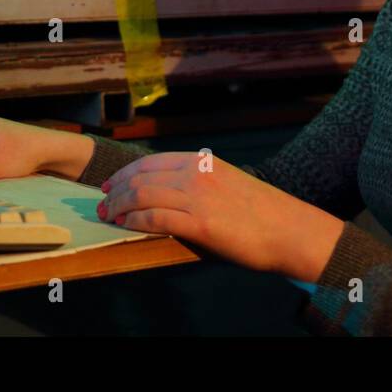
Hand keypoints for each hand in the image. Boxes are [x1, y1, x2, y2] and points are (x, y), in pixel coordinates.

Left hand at [97, 152, 344, 280]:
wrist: (290, 230)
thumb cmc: (262, 213)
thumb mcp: (226, 184)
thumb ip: (198, 184)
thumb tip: (169, 195)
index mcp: (202, 162)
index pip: (150, 162)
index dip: (124, 173)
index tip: (110, 184)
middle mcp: (196, 173)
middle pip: (140, 177)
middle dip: (115, 190)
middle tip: (101, 203)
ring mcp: (197, 197)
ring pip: (141, 195)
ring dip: (118, 207)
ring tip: (107, 216)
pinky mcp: (200, 224)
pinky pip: (155, 219)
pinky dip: (134, 222)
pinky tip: (125, 227)